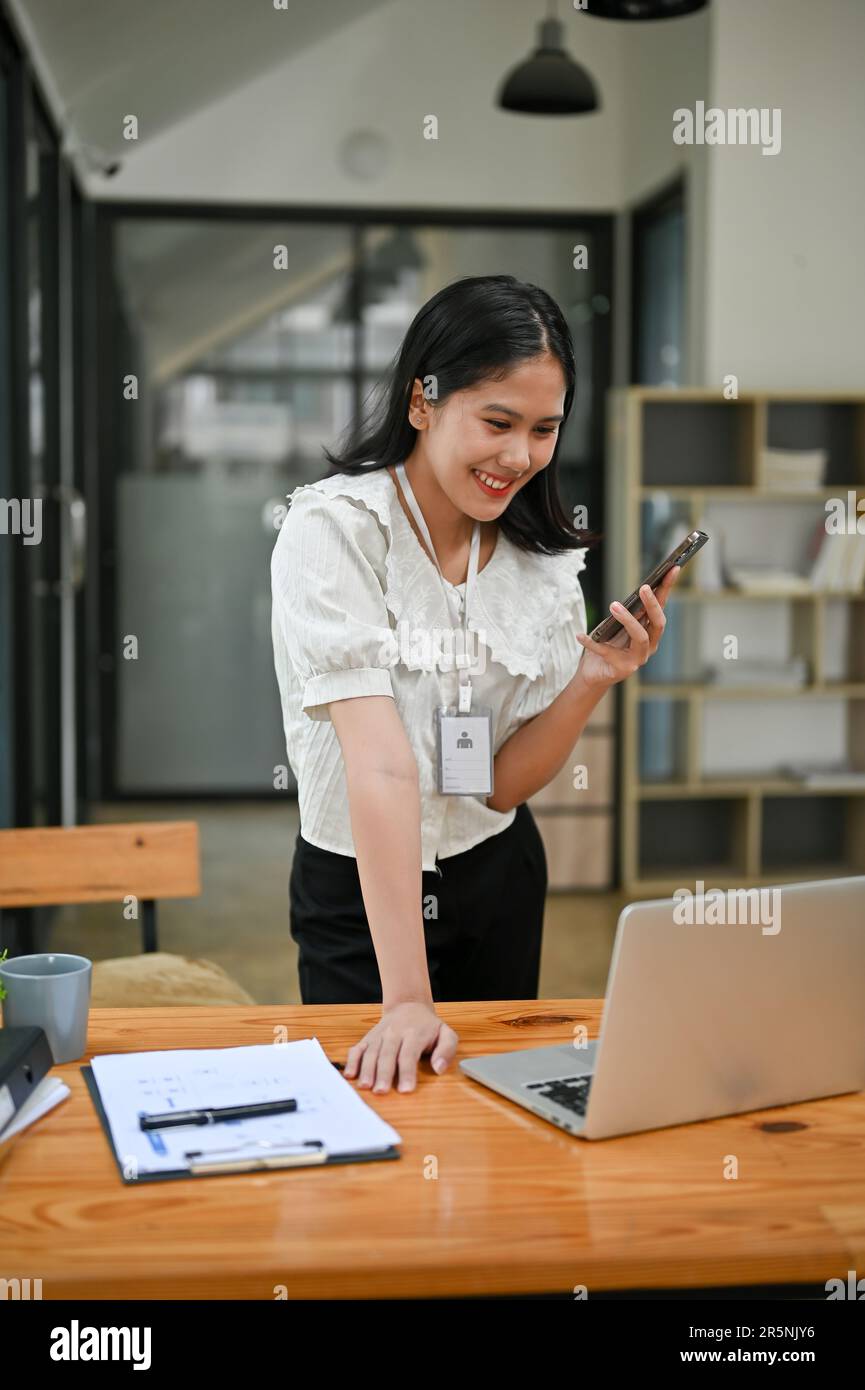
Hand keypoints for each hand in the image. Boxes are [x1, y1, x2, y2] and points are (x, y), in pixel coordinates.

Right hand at [342, 1000, 458, 1093]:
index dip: (407, 1072)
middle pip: (387, 1054)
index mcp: (415, 1034)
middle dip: (384, 1073)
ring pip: (371, 1052)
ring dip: (366, 1069)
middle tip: (381, 1091)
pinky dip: (352, 1060)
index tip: (405, 1089)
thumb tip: (439, 1068)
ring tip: (365, 1086)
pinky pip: (358, 1048)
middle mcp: (395, 1033)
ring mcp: (380, 1035)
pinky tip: (349, 1074)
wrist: (408, 1005)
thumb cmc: (428, 1026)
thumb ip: (447, 1050)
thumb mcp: (446, 1034)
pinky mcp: (369, 1038)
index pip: (409, 1055)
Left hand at [575, 565, 679, 689]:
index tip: (673, 568)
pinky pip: (605, 651)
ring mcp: (637, 659)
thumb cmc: (607, 644)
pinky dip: (591, 643)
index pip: (661, 608)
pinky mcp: (621, 669)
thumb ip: (628, 612)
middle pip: (658, 624)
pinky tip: (580, 636)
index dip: (667, 588)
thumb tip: (637, 593)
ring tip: (613, 605)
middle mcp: (648, 646)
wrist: (594, 672)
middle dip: (652, 604)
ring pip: (640, 637)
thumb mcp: (616, 624)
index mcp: (650, 632)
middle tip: (644, 587)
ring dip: (628, 620)